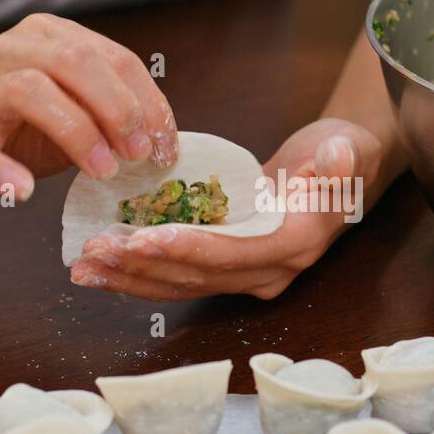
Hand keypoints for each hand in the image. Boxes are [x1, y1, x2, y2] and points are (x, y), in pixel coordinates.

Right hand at [0, 13, 177, 208]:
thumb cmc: (14, 128)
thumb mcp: (73, 110)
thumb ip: (111, 112)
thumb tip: (164, 142)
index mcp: (50, 37)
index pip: (114, 58)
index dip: (149, 104)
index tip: (166, 148)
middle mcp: (11, 51)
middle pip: (74, 62)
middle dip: (119, 110)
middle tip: (138, 156)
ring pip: (29, 91)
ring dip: (76, 132)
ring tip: (102, 171)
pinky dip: (1, 171)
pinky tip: (25, 191)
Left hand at [71, 118, 381, 299]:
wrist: (340, 171)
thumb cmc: (342, 154)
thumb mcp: (348, 148)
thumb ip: (341, 160)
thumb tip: (337, 159)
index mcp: (295, 244)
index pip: (235, 253)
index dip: (189, 249)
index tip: (145, 237)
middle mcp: (270, 271)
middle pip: (198, 277)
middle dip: (144, 266)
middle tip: (96, 251)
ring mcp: (249, 275)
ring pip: (182, 285)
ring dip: (132, 278)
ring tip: (85, 267)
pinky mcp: (229, 269)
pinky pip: (180, 279)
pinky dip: (141, 276)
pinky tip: (104, 269)